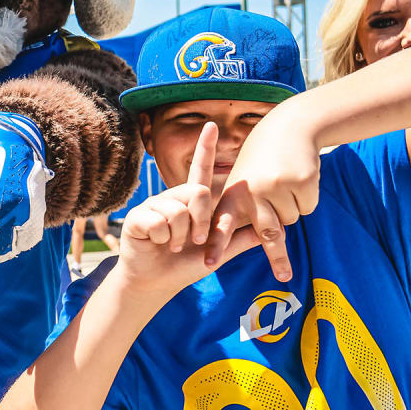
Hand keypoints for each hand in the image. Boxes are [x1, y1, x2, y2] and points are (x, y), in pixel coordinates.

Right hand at [118, 123, 260, 298]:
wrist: (156, 284)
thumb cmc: (185, 265)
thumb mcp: (220, 252)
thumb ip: (243, 238)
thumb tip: (274, 226)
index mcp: (191, 202)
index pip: (201, 170)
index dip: (205, 148)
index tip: (211, 125)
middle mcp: (171, 198)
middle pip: (198, 193)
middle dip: (201, 223)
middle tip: (194, 240)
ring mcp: (153, 206)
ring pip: (178, 211)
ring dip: (180, 236)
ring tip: (172, 245)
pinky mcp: (137, 217)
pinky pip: (158, 222)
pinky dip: (162, 239)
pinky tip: (156, 243)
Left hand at [208, 110, 320, 281]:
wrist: (288, 129)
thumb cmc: (261, 160)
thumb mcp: (243, 183)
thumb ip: (243, 212)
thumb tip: (248, 243)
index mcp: (234, 194)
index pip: (222, 223)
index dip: (216, 244)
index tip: (209, 263)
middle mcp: (253, 192)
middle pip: (268, 233)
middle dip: (278, 256)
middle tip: (283, 276)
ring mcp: (277, 187)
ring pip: (291, 220)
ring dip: (291, 208)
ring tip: (283, 183)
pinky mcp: (300, 182)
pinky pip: (307, 207)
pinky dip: (306, 198)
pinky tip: (298, 177)